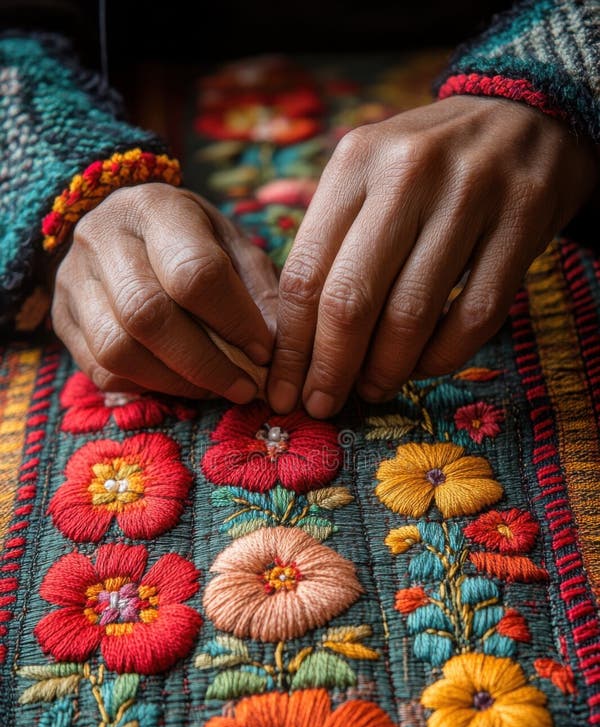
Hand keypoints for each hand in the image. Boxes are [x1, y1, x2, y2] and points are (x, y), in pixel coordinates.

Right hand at [51, 183, 277, 399]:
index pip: (194, 272)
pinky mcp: (62, 320)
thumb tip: (276, 351)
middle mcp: (104, 239)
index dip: (235, 322)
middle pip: (148, 314)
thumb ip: (256, 290)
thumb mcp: (229, 244)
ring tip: (216, 389)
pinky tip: (181, 384)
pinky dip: (148, 387)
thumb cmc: (187, 238)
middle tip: (244, 387)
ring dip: (176, 382)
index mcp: (156, 208)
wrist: (115, 223)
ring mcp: (74, 280)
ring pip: (118, 349)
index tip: (264, 352)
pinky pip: (101, 370)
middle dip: (205, 363)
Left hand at [267, 96, 598, 417]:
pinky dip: (444, 356)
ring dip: (386, 370)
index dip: (292, 346)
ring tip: (372, 389)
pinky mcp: (524, 220)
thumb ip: (332, 239)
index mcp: (356, 162)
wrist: (524, 113)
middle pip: (351, 300)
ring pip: (413, 314)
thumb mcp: (368, 173)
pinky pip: (476, 314)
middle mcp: (408, 173)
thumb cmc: (427, 162)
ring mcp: (471, 194)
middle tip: (323, 404)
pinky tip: (425, 367)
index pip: (306, 273)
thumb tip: (299, 340)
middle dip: (330, 369)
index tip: (285, 389)